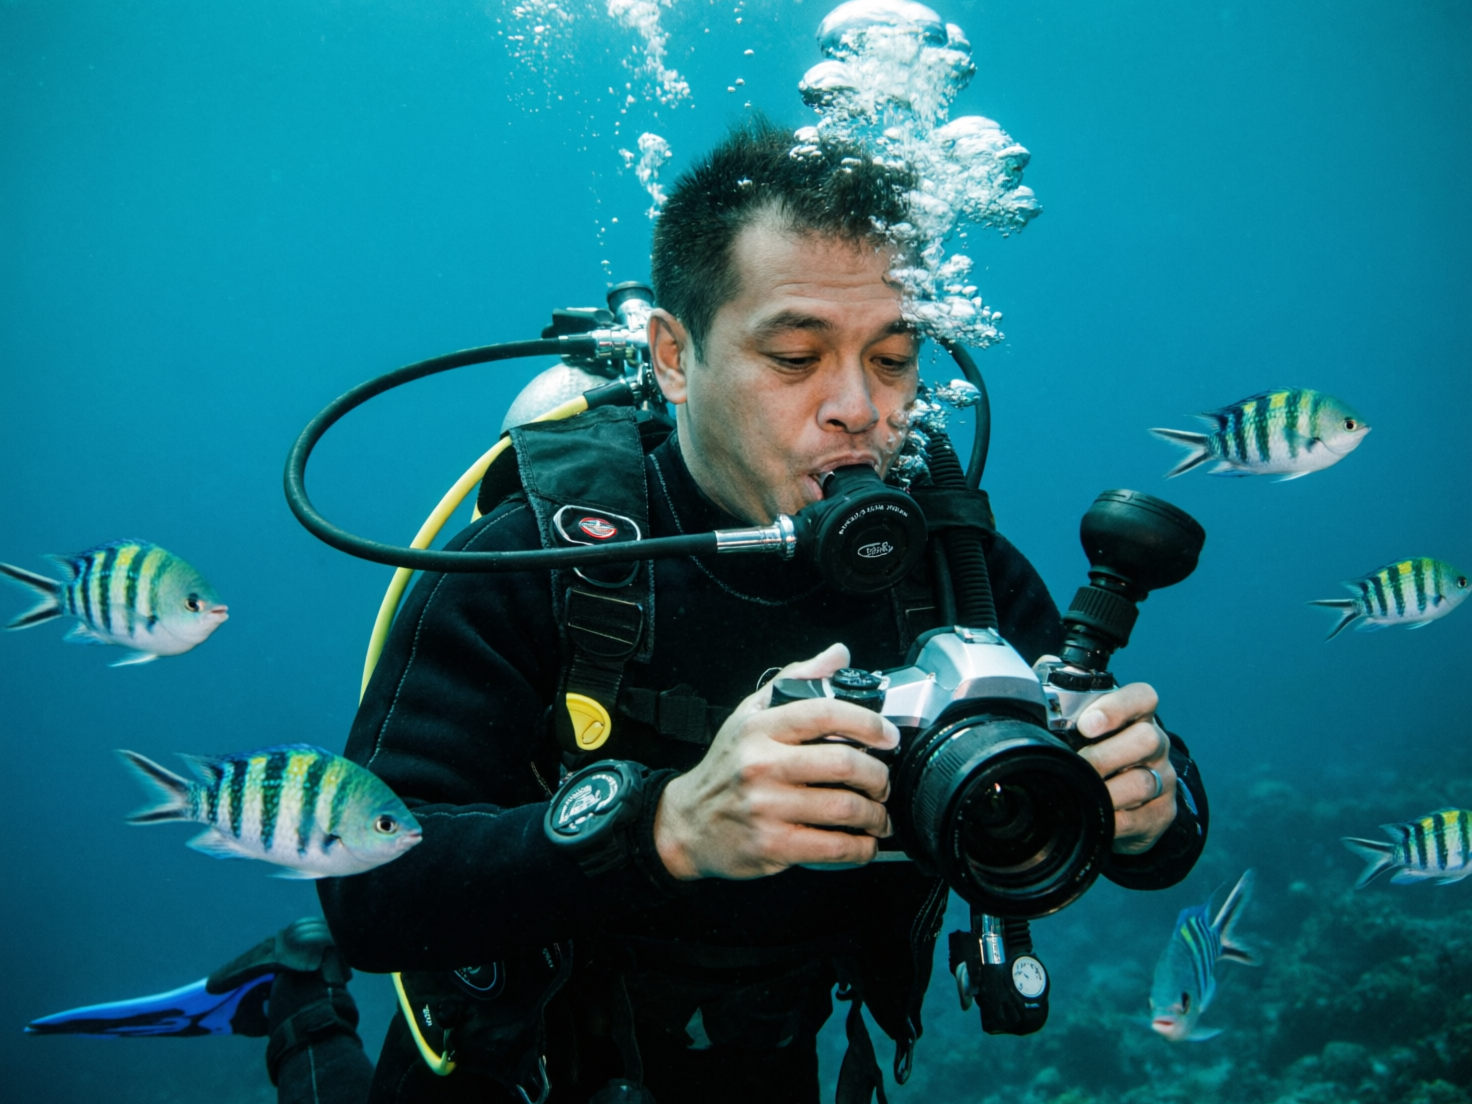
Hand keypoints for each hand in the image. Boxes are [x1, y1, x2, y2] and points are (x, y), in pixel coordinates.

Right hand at [654, 643, 898, 880]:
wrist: (687, 823)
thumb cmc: (725, 768)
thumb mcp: (750, 714)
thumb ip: (797, 680)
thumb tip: (838, 654)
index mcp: (760, 729)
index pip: (824, 713)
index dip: (867, 723)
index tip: (887, 736)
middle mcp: (761, 766)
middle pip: (842, 763)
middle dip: (878, 776)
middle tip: (882, 783)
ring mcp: (766, 808)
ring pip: (844, 808)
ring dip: (875, 814)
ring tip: (877, 814)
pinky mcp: (772, 845)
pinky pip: (833, 847)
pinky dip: (860, 848)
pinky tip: (862, 842)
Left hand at [1074, 682, 1176, 854]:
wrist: (1124, 801)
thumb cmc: (1096, 755)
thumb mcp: (1084, 732)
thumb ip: (1064, 711)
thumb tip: (1031, 698)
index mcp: (1136, 716)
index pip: (1142, 697)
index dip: (1116, 707)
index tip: (1086, 724)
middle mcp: (1156, 744)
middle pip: (1147, 738)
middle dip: (1105, 755)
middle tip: (1078, 766)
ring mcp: (1163, 778)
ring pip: (1143, 781)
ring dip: (1107, 791)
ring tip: (1083, 793)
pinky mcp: (1161, 812)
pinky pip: (1139, 818)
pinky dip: (1113, 820)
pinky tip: (1095, 817)